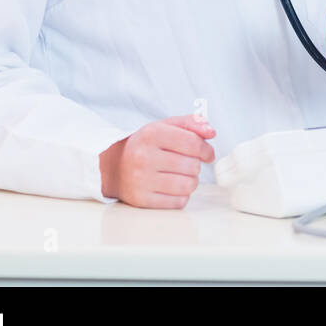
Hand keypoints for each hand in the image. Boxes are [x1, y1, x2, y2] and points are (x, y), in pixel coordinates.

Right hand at [98, 114, 215, 208]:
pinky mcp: (141, 200)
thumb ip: (192, 123)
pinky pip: (178, 202)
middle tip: (187, 164)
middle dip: (196, 165)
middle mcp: (144, 157)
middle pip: (192, 165)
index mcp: (151, 134)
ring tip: (182, 176)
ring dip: (191, 181)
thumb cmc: (146, 145)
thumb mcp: (165, 126)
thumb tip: (211, 132)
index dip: (206, 150)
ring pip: (187, 185)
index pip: (192, 143)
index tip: (207, 154)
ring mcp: (141, 180)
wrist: (114, 166)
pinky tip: (173, 188)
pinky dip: (182, 196)